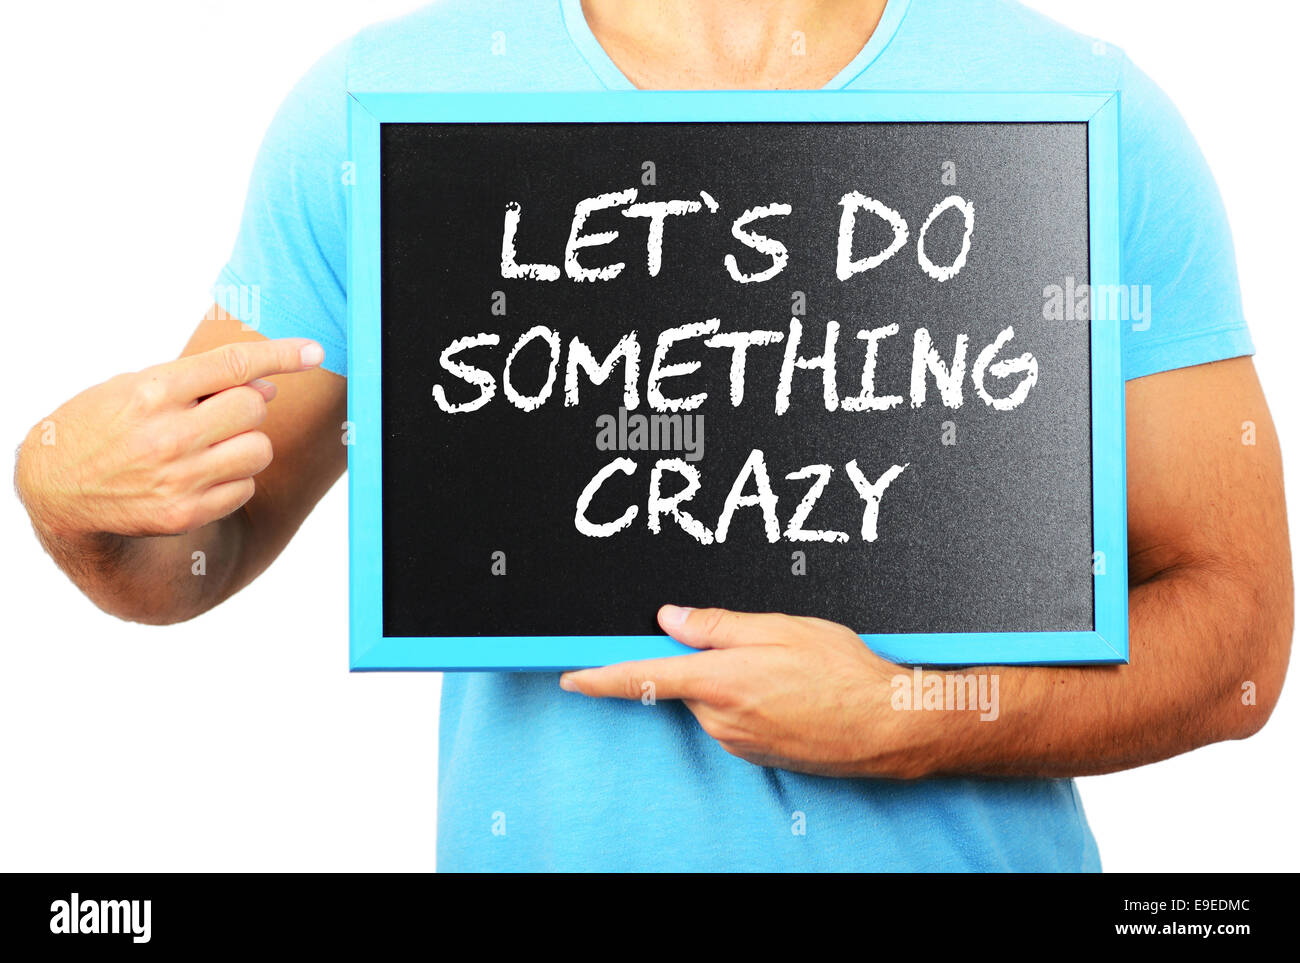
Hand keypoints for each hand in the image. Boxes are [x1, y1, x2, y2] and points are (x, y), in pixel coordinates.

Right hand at [16, 338, 322, 538]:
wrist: (55, 486)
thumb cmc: (103, 425)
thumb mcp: (136, 386)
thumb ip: (200, 384)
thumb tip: (267, 389)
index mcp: (154, 392)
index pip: (233, 365)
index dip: (281, 354)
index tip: (314, 350)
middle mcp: (169, 435)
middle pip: (254, 408)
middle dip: (248, 405)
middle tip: (220, 412)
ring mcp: (179, 478)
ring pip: (258, 451)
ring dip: (246, 443)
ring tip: (210, 445)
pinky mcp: (185, 513)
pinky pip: (245, 488)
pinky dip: (234, 478)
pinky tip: (201, 474)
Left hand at [560, 605, 941, 777]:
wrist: (888, 725)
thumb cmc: (842, 672)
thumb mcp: (779, 628)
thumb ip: (716, 624)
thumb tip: (669, 617)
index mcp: (718, 681)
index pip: (642, 677)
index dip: (599, 676)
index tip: (570, 677)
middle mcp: (720, 718)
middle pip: (685, 682)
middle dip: (706, 661)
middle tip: (757, 645)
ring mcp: (737, 741)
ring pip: (712, 699)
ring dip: (733, 680)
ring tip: (787, 670)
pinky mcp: (755, 755)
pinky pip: (734, 719)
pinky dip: (750, 701)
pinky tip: (791, 692)